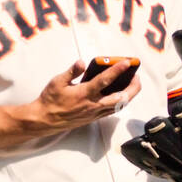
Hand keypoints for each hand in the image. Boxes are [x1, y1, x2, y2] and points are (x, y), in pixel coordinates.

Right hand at [24, 60, 142, 132]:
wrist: (45, 120)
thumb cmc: (50, 100)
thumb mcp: (57, 82)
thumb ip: (72, 72)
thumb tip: (82, 62)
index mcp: (84, 93)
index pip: (105, 80)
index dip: (117, 70)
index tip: (127, 62)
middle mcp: (93, 104)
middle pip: (121, 98)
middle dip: (133, 87)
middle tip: (136, 76)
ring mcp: (95, 113)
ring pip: (119, 105)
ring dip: (129, 95)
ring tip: (132, 84)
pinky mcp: (94, 117)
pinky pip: (113, 110)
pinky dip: (120, 102)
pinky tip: (120, 95)